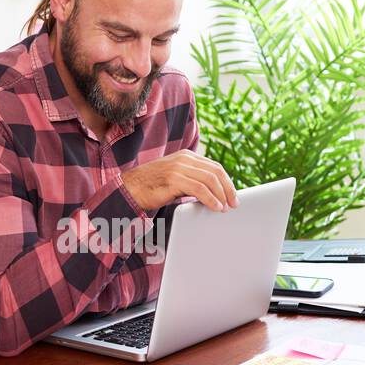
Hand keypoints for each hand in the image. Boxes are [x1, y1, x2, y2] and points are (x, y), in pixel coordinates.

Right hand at [120, 149, 237, 212]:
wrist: (130, 188)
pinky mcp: (173, 179)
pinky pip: (199, 189)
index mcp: (187, 156)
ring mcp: (178, 167)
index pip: (214, 167)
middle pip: (216, 172)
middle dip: (228, 189)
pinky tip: (215, 207)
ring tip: (224, 208)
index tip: (233, 195)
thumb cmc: (152, 186)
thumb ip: (193, 180)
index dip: (227, 182)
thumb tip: (213, 193)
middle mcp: (184, 159)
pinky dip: (210, 199)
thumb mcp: (176, 179)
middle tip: (234, 203)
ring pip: (210, 179)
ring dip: (221, 195)